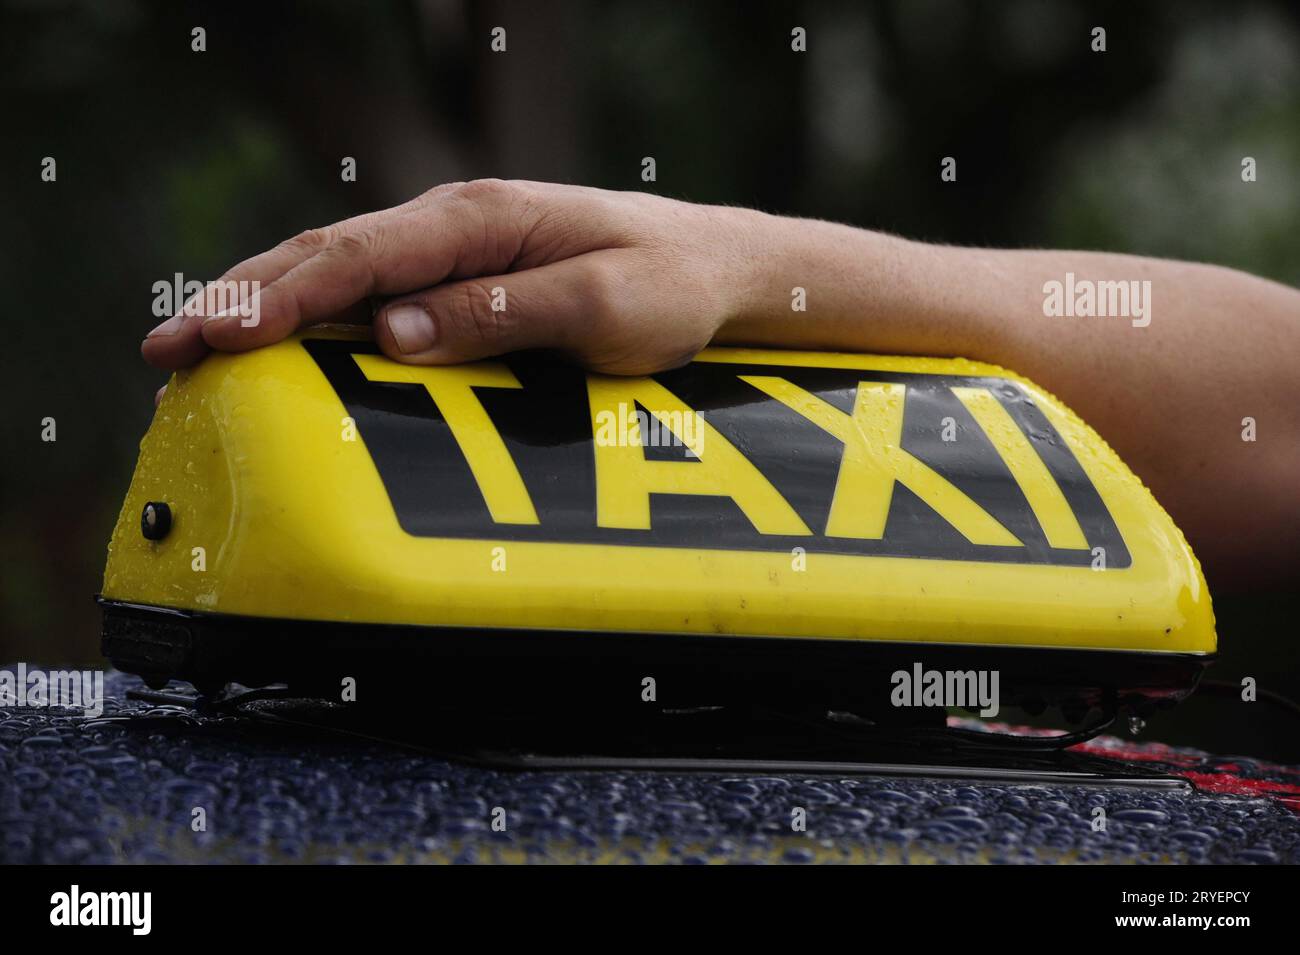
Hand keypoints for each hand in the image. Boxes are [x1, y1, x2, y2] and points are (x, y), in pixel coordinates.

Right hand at [142, 179, 763, 374]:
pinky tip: (275, 341)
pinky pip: (371, 290)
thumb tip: (392, 334)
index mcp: (481, 219)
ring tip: (191, 348)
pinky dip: (312, 314)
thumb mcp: (603, 307)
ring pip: (337, 269)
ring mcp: (454, 248)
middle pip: (325, 255)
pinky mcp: (463, 275)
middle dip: (240, 301)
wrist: (718, 268)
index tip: (217, 337)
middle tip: (164, 352)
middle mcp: (455, 223)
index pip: (360, 258)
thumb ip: (502, 315)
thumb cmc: (670, 285)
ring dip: (262, 306)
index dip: (281, 299)